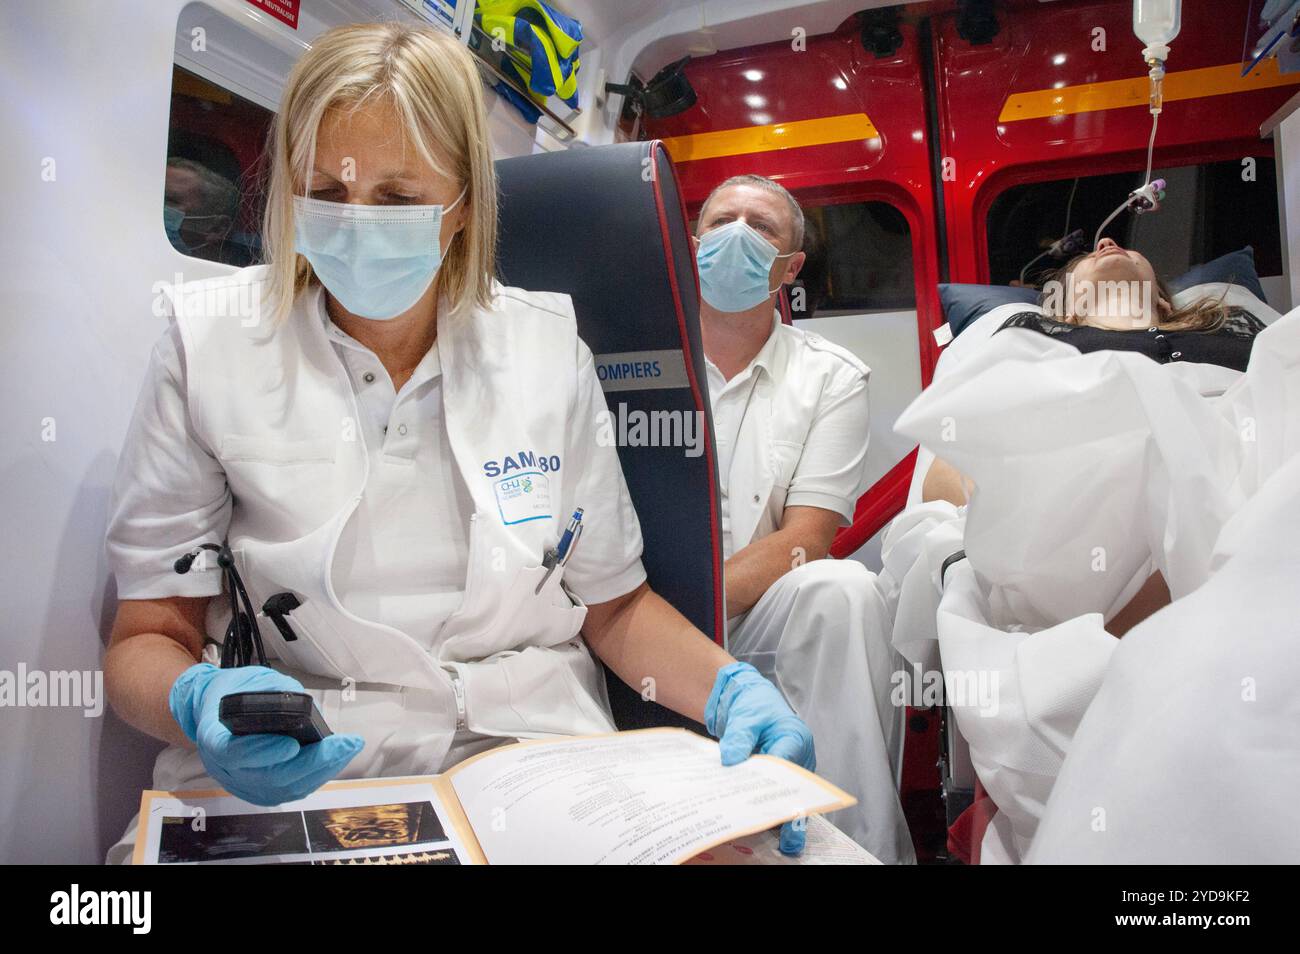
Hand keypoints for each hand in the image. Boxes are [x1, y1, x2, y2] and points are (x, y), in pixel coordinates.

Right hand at [169, 663, 362, 805]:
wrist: (212, 709)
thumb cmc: (232, 691)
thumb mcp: (249, 681)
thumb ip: (273, 693)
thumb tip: (305, 708)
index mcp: (213, 736)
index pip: (232, 753)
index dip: (261, 752)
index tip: (291, 745)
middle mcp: (223, 767)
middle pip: (267, 777)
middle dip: (311, 763)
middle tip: (344, 745)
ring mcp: (239, 783)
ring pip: (281, 789)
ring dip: (320, 771)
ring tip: (347, 750)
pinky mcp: (256, 790)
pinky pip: (287, 791)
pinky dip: (314, 777)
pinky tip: (335, 760)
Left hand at [704, 661, 815, 854]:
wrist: (749, 702)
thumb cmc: (754, 706)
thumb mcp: (745, 716)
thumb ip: (738, 736)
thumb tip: (730, 760)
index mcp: (795, 739)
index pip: (789, 768)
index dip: (781, 790)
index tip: (774, 809)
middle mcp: (799, 761)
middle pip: (795, 792)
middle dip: (789, 815)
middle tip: (788, 841)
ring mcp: (790, 774)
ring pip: (786, 800)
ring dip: (774, 817)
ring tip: (768, 838)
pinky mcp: (778, 782)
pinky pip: (773, 799)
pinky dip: (762, 811)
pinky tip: (748, 825)